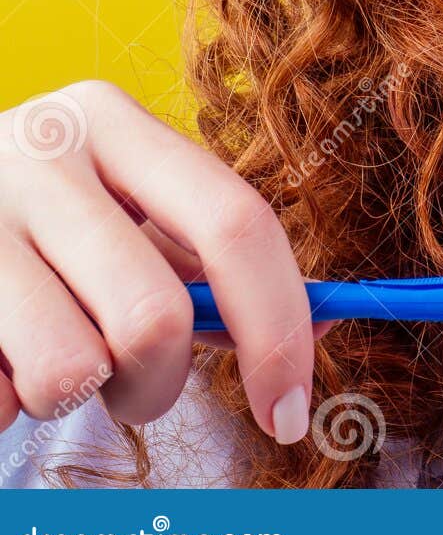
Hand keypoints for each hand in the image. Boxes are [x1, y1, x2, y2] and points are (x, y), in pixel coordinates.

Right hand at [0, 80, 325, 443]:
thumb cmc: (44, 226)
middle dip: (159, 384)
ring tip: (48, 354)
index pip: (236, 224)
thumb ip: (213, 268)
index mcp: (115, 124)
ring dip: (76, 395)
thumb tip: (318, 333)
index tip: (292, 411)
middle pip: (155, 316)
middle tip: (136, 387)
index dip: (279, 328)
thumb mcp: (125, 214)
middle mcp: (40, 154)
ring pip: (71, 371)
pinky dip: (5, 404)